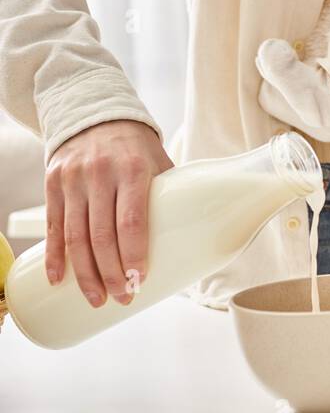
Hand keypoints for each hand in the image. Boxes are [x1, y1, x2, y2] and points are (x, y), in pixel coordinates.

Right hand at [44, 120, 174, 306]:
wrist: (95, 114)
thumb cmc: (135, 147)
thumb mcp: (157, 161)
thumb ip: (170, 195)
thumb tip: (195, 238)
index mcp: (133, 169)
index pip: (131, 220)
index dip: (133, 254)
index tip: (139, 280)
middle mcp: (100, 174)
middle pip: (101, 236)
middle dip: (111, 274)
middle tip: (121, 298)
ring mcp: (73, 179)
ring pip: (75, 236)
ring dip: (84, 274)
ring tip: (97, 298)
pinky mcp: (53, 182)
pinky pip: (52, 225)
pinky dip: (54, 256)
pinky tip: (58, 280)